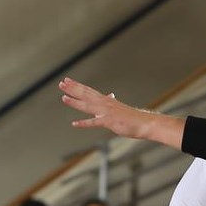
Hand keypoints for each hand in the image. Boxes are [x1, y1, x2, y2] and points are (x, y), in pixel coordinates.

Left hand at [59, 77, 181, 146]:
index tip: (67, 81)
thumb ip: (111, 102)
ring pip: (88, 106)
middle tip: (61, 83)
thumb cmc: (132, 117)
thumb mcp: (119, 108)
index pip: (89, 91)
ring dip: (75, 102)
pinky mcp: (110, 122)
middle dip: (73, 89)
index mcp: (106, 100)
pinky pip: (95, 122)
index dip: (77, 86)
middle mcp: (105, 104)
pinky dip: (85, 123)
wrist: (144, 123)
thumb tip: (109, 96)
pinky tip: (75, 124)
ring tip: (64, 98)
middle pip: (86, 94)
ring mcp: (107, 112)